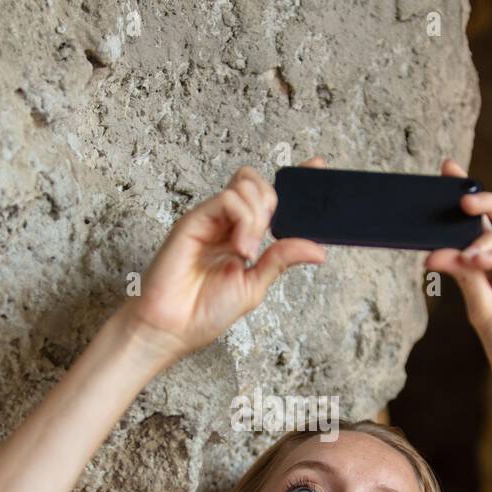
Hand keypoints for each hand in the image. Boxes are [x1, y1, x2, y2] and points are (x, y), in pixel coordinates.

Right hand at [123, 157, 327, 365]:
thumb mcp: (255, 286)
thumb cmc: (205, 311)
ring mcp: (212, 219)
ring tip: (248, 251)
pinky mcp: (196, 219)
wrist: (173, 327)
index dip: (295, 180)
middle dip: (274, 204)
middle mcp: (229, 224)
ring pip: (247, 185)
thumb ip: (281, 260)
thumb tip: (318, 249)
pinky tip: (239, 248)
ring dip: (257, 216)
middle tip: (268, 239)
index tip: (317, 165)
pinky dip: (243, 220)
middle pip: (260, 184)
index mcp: (246, 237)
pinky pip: (228, 199)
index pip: (273, 198)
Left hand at [424, 158, 491, 402]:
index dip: (468, 193)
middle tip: (460, 197)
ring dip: (487, 237)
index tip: (446, 169)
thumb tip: (434, 252)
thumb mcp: (478, 306)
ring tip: (465, 250)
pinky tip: (480, 261)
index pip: (483, 219)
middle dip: (484, 199)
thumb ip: (462, 276)